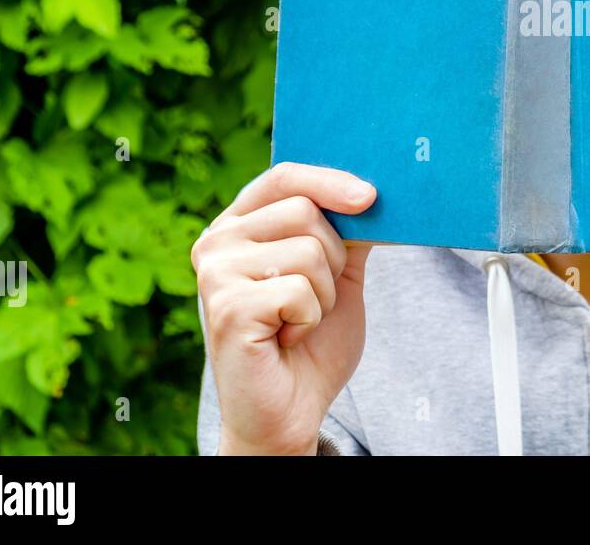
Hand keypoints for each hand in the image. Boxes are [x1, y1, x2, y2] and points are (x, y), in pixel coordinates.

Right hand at [191, 162, 376, 454]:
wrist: (291, 412)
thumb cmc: (311, 342)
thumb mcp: (338, 276)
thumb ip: (347, 233)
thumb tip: (373, 192)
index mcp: (239, 225)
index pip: (284, 177)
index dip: (329, 179)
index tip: (371, 196)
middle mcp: (217, 242)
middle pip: (305, 210)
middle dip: (333, 259)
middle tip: (314, 299)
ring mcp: (215, 273)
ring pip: (309, 250)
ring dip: (323, 294)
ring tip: (297, 322)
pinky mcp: (226, 307)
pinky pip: (300, 290)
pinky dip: (310, 319)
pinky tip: (285, 339)